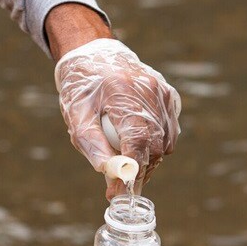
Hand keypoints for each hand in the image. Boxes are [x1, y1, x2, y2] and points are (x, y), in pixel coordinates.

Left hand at [55, 38, 180, 198]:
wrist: (94, 52)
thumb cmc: (81, 85)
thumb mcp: (76, 114)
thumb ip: (91, 143)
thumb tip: (108, 174)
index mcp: (124, 93)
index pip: (138, 141)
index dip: (131, 172)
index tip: (119, 192)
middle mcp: (150, 91)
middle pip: (155, 146)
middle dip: (140, 172)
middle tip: (119, 186)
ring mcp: (163, 92)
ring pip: (166, 142)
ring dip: (149, 161)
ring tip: (127, 167)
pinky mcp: (169, 95)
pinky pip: (170, 131)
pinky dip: (157, 146)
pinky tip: (138, 148)